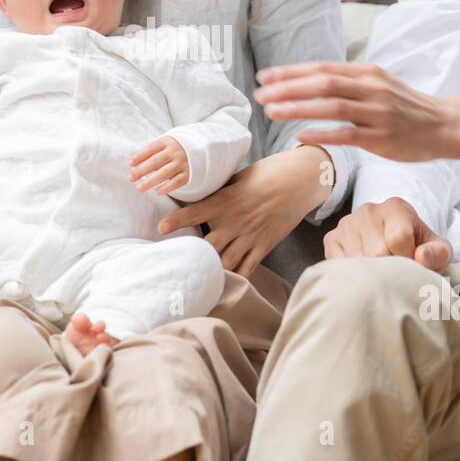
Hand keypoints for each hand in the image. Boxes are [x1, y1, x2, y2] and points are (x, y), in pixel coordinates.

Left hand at [129, 135, 188, 195]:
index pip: (151, 148)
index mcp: (167, 142)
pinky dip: (167, 187)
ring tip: (139, 188)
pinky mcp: (188, 174)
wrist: (197, 151)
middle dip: (142, 170)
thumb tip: (131, 161)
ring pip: (164, 173)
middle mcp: (175, 152)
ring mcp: (182, 163)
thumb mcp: (163, 145)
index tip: (130, 164)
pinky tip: (157, 192)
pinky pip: (176, 182)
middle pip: (156, 161)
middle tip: (131, 178)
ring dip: (150, 181)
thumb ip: (149, 152)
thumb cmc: (172, 149)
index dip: (140, 156)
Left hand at [156, 145, 333, 276]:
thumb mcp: (237, 178)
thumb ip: (219, 192)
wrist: (299, 181)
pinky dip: (236, 278)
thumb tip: (200, 197)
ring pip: (225, 262)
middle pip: (208, 246)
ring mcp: (249, 236)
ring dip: (211, 272)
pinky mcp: (264, 246)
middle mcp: (234, 222)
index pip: (195, 212)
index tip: (160, 227)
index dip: (177, 220)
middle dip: (192, 256)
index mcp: (224, 201)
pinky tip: (225, 287)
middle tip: (176, 265)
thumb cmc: (266, 174)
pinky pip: (248, 268)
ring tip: (196, 282)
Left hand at [253, 61, 459, 163]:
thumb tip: (309, 80)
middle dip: (288, 87)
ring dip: (299, 108)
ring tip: (272, 111)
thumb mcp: (378, 84)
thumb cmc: (405, 106)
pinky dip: (322, 134)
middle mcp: (371, 88)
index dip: (291, 72)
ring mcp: (377, 113)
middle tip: (260, 94)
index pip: (322, 68)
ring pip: (332, 106)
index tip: (264, 77)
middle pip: (323, 83)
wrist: (444, 125)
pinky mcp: (382, 137)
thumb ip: (348, 81)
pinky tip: (300, 136)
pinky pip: (347, 135)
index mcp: (367, 73)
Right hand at [323, 196, 452, 271]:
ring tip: (382, 271)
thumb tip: (421, 257)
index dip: (408, 260)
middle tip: (397, 271)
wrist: (395, 239)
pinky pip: (339, 264)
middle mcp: (368, 211)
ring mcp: (347, 224)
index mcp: (396, 207)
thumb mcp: (438, 249)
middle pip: (377, 253)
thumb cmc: (418, 247)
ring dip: (371, 273)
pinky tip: (365, 271)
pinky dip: (353, 274)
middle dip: (389, 269)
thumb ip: (437, 253)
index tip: (413, 264)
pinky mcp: (332, 238)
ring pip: (357, 261)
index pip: (398, 239)